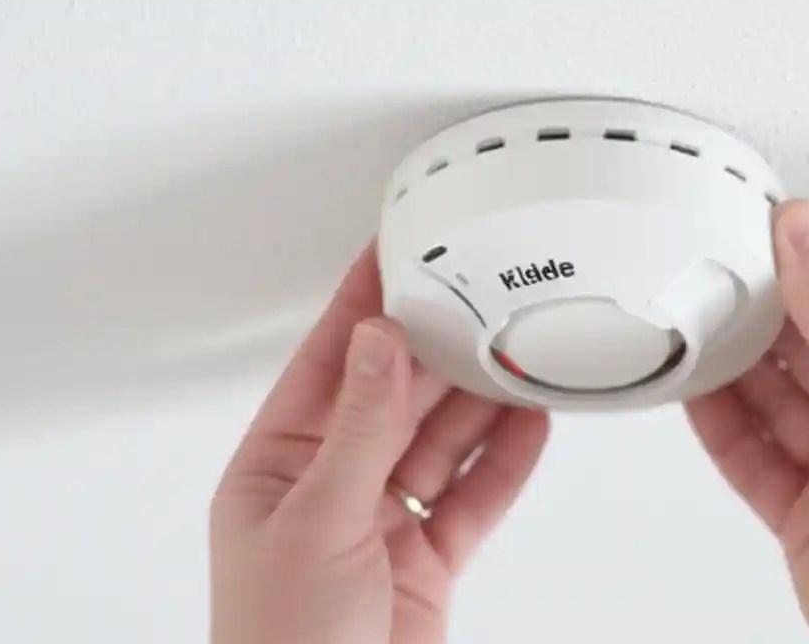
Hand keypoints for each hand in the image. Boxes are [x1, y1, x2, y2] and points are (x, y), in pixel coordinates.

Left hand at [210, 246, 549, 643]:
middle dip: (436, 346)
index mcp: (277, 465)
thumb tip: (381, 344)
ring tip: (518, 350)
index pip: (327, 363)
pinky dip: (504, 460)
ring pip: (440, 440)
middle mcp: (330, 484)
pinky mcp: (427, 556)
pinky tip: (530, 424)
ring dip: (479, 399)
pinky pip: (473, 494)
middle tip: (479, 295)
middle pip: (395, 394)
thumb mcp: (317, 524)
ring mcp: (381, 520)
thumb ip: (359, 431)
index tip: (393, 252)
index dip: (362, 304)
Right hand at [686, 201, 808, 643]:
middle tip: (710, 280)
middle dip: (762, 317)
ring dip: (734, 369)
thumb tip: (805, 234)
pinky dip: (722, 425)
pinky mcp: (808, 510)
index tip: (760, 231)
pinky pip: (755, 454)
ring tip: (691, 330)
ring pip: (777, 401)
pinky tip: (695, 395)